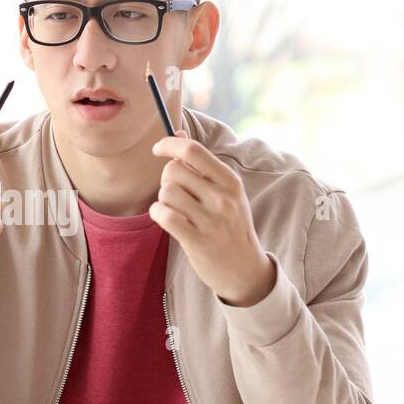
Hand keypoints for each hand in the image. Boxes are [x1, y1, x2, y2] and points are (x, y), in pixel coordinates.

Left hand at [150, 130, 276, 306]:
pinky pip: (164, 215)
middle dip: (166, 178)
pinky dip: (158, 213)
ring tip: (175, 209)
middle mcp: (223, 198)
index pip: (194, 151)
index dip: (169, 144)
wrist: (245, 270)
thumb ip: (203, 166)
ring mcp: (211, 220)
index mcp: (231, 182)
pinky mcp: (197, 240)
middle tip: (175, 192)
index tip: (158, 148)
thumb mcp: (228, 193)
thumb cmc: (231, 227)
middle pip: (174, 170)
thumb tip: (177, 133)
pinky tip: (165, 218)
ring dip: (163, 199)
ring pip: (166, 191)